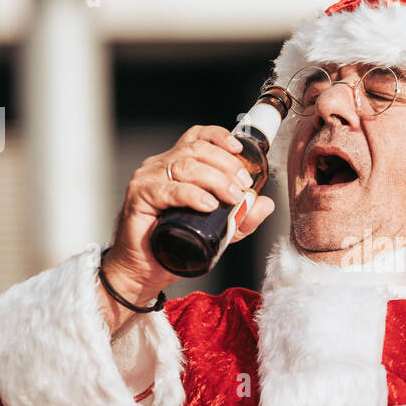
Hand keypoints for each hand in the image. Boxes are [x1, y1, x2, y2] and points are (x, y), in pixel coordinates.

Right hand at [104, 126, 276, 298]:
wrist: (144, 269)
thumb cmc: (174, 244)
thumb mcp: (219, 228)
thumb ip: (242, 216)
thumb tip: (266, 204)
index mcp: (177, 164)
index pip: (197, 137)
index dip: (218, 136)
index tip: (238, 149)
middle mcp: (160, 166)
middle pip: (196, 150)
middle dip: (226, 165)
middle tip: (243, 186)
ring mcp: (148, 179)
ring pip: (184, 166)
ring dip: (214, 179)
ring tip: (232, 197)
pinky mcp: (139, 197)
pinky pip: (167, 190)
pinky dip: (191, 195)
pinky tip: (208, 204)